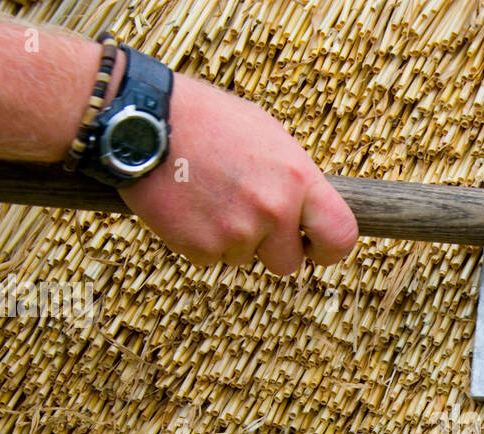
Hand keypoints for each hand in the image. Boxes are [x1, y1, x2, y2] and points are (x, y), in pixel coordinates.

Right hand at [119, 73, 357, 273]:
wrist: (143, 122)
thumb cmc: (207, 119)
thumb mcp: (267, 135)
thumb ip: (294, 178)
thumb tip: (308, 209)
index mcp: (298, 178)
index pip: (340, 235)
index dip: (330, 250)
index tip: (317, 250)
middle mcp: (273, 210)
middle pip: (288, 263)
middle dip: (271, 249)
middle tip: (247, 219)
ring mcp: (237, 232)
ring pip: (245, 259)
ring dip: (231, 240)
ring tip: (209, 197)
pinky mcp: (201, 248)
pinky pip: (210, 259)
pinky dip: (199, 240)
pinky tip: (188, 206)